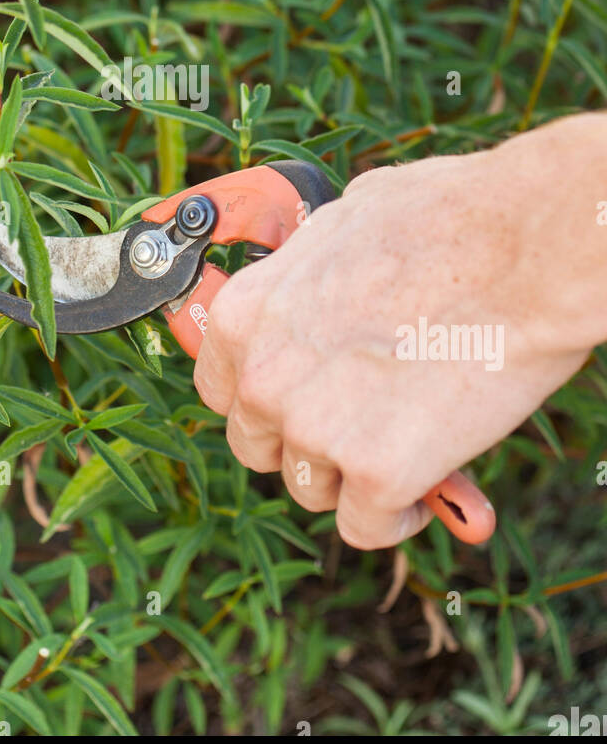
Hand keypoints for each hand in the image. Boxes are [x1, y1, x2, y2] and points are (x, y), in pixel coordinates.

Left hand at [194, 116, 606, 548]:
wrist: (524, 250)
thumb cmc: (451, 219)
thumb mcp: (348, 219)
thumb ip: (314, 269)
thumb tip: (322, 281)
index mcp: (250, 312)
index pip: (219, 387)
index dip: (263, 398)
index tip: (298, 400)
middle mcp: (265, 376)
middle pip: (259, 445)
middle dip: (304, 441)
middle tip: (359, 424)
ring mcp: (314, 430)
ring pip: (311, 488)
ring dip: (352, 477)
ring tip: (405, 443)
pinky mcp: (374, 474)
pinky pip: (367, 525)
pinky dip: (398, 515)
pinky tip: (429, 485)